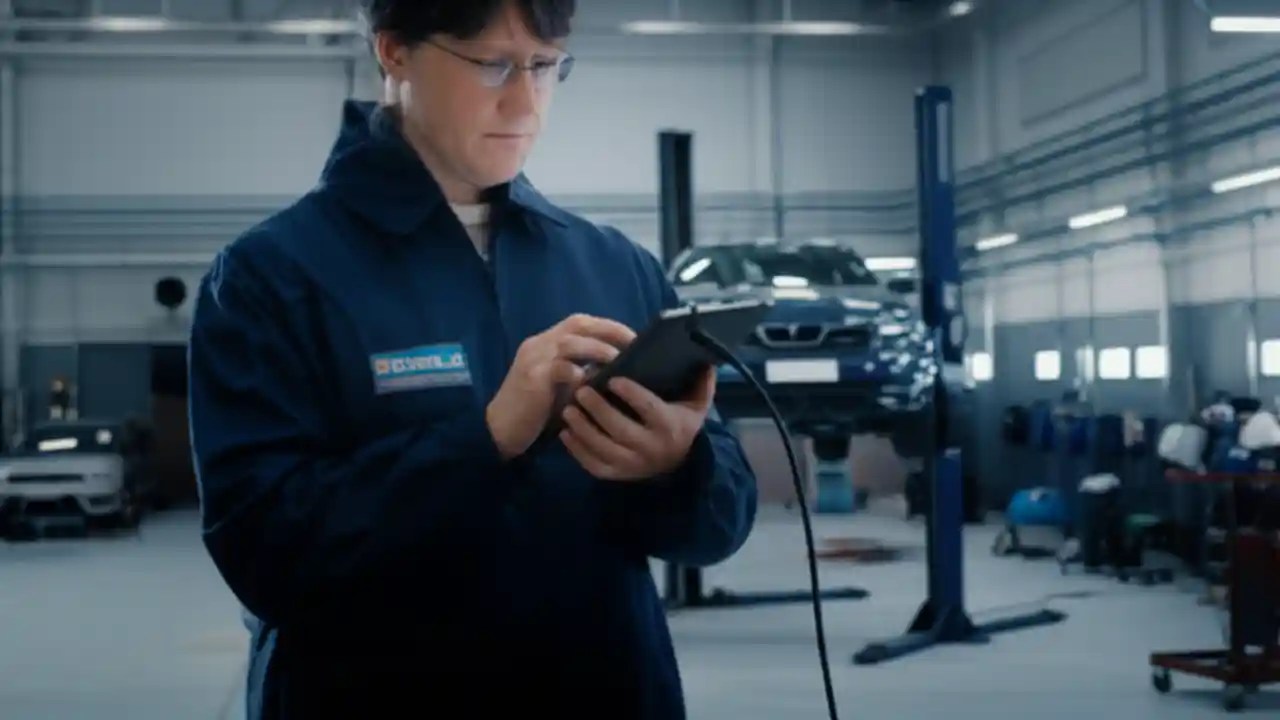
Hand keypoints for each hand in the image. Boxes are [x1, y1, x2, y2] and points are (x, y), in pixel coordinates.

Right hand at [487, 314, 636, 459]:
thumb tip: (615, 367)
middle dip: (608, 331)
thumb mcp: (561, 386)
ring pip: (569, 342)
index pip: (579, 322)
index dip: (607, 326)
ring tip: (618, 361)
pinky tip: (591, 382)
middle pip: (577, 324)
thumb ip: (581, 371)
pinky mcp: (531, 378)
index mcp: (546, 342)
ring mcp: (533, 359)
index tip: (632, 338)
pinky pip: (559, 368)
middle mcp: (539, 344)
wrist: (500, 429)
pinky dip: (578, 372)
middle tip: (632, 344)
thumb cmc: (535, 409)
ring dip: (598, 349)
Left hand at [559, 365, 715, 480]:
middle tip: (580, 390)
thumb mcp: (697, 403)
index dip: (631, 393)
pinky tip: (566, 433)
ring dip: (582, 429)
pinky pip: (594, 465)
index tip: (612, 378)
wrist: (677, 464)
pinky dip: (577, 451)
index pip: (649, 409)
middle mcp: (651, 449)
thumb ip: (701, 380)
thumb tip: (705, 356)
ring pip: (603, 449)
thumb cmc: (682, 423)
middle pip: (620, 429)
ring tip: (568, 409)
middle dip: (598, 409)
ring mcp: (633, 465)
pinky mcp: (618, 475)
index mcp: (670, 426)